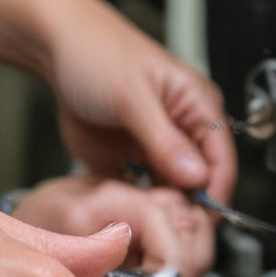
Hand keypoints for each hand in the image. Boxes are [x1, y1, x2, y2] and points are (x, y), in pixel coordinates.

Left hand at [49, 0, 236, 206]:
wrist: (54, 49)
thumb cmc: (97, 52)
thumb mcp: (132, 96)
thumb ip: (164, 141)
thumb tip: (196, 175)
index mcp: (197, 107)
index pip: (221, 160)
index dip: (215, 194)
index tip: (202, 221)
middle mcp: (182, 132)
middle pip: (200, 183)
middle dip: (188, 208)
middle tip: (169, 227)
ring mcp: (157, 150)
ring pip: (173, 194)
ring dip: (161, 211)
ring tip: (146, 220)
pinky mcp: (132, 163)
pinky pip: (143, 195)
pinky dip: (138, 207)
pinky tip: (128, 211)